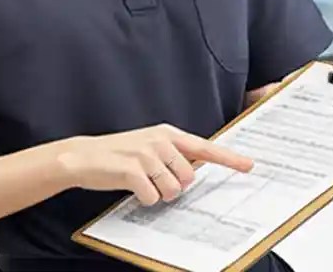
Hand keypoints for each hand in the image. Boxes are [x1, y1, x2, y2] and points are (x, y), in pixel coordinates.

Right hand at [56, 124, 253, 205]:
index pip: (205, 147)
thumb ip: (173, 153)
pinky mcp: (132, 170)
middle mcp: (160, 141)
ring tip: (142, 182)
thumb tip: (195, 170)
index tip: (248, 166)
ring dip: (158, 194)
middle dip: (174, 186)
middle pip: (189, 177)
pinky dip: (144, 199)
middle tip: (154, 180)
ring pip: (172, 190)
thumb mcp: (149, 145)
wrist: (84, 156)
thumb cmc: (119, 154)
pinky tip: (132, 188)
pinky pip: (152, 197)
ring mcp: (146, 155)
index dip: (228, 159)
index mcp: (168, 134)